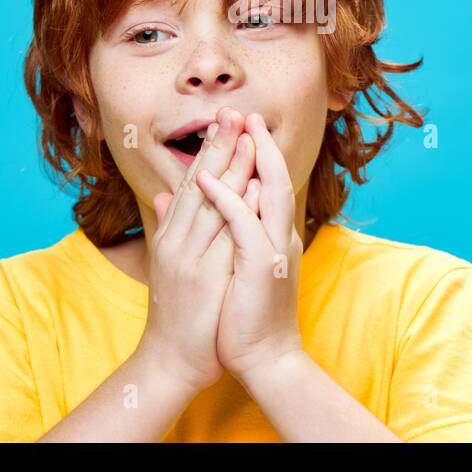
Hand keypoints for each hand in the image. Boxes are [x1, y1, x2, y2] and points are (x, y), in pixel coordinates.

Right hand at [138, 107, 255, 392]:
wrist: (171, 361)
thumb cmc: (177, 313)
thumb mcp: (168, 263)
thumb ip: (169, 226)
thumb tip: (164, 193)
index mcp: (172, 235)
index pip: (193, 183)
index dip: (209, 150)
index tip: (224, 120)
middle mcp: (177, 241)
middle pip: (200, 184)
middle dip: (219, 146)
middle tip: (234, 112)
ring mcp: (189, 258)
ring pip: (212, 202)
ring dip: (231, 167)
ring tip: (245, 135)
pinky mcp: (203, 278)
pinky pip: (223, 235)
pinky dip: (235, 208)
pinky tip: (249, 186)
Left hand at [195, 112, 304, 382]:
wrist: (266, 359)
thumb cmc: (246, 316)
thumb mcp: (233, 267)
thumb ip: (222, 231)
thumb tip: (190, 198)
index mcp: (274, 236)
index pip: (269, 184)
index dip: (257, 152)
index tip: (242, 124)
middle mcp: (280, 237)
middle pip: (274, 177)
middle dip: (259, 143)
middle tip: (243, 111)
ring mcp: (274, 250)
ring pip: (267, 191)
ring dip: (249, 157)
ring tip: (233, 127)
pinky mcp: (261, 266)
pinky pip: (242, 224)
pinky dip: (225, 198)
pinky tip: (207, 178)